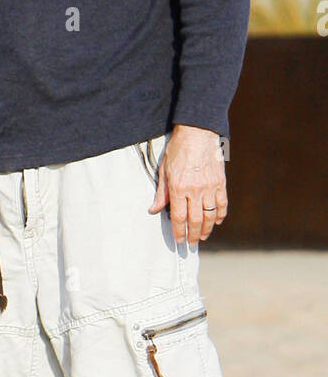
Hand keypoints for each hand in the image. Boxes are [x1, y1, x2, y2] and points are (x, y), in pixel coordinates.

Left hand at [149, 125, 226, 243]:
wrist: (198, 132)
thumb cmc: (178, 149)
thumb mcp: (164, 170)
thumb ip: (161, 192)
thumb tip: (154, 210)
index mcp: (178, 188)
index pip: (179, 217)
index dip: (179, 231)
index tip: (179, 240)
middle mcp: (195, 190)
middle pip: (195, 220)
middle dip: (193, 234)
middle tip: (191, 243)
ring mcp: (210, 187)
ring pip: (210, 215)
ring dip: (206, 228)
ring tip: (202, 236)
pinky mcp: (220, 182)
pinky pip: (222, 203)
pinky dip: (220, 215)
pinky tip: (216, 221)